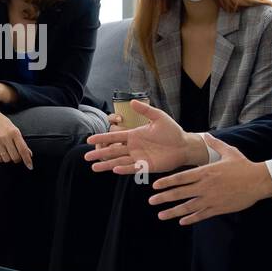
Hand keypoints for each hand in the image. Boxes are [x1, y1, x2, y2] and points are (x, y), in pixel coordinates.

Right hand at [0, 107, 33, 169]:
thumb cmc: (5, 125)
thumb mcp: (16, 130)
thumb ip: (22, 143)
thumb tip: (29, 155)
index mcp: (15, 133)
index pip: (23, 150)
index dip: (27, 160)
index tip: (30, 167)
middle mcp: (6, 137)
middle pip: (15, 157)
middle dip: (17, 159)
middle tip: (16, 155)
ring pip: (7, 159)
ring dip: (9, 159)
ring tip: (8, 152)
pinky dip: (2, 159)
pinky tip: (2, 153)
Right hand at [83, 99, 201, 174]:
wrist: (184, 145)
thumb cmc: (172, 131)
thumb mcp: (158, 117)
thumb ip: (145, 110)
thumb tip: (131, 101)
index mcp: (134, 135)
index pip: (114, 137)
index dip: (102, 138)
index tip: (89, 140)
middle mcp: (134, 147)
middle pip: (113, 150)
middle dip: (99, 153)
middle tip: (86, 157)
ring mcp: (139, 157)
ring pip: (119, 161)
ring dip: (107, 164)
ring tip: (94, 168)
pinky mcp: (146, 166)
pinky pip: (133, 168)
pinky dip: (123, 169)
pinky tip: (114, 169)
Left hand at [146, 136, 271, 224]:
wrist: (259, 181)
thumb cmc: (244, 165)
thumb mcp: (229, 151)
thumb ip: (215, 145)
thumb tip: (206, 135)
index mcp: (205, 172)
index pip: (181, 178)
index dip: (167, 182)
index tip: (155, 186)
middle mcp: (205, 186)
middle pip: (180, 193)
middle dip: (164, 198)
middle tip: (151, 201)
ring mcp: (211, 199)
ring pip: (188, 207)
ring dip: (173, 212)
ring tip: (161, 215)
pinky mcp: (219, 208)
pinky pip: (202, 215)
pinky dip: (191, 218)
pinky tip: (182, 221)